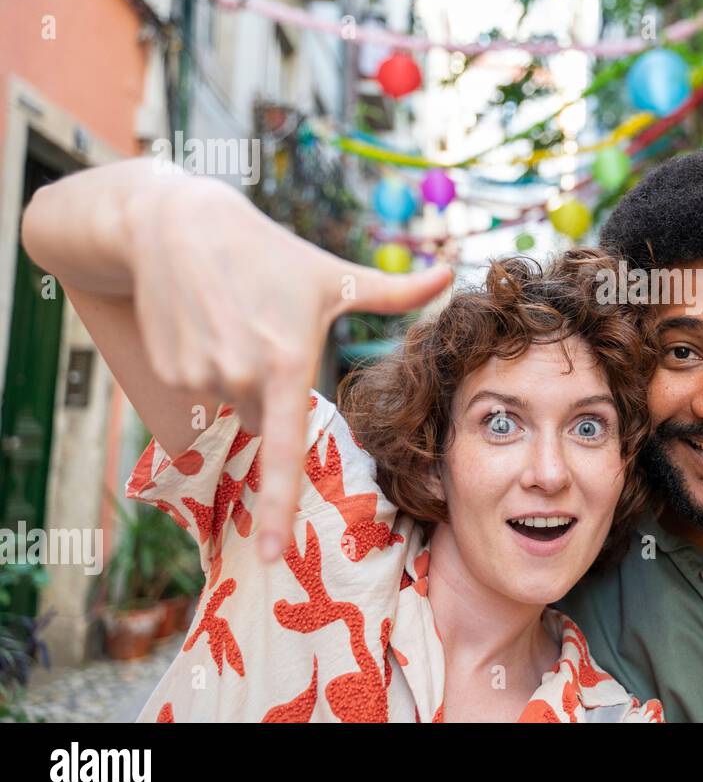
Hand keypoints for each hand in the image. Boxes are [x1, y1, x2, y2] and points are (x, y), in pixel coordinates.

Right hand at [124, 178, 451, 560]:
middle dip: (274, 392)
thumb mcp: (332, 275)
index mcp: (287, 365)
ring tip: (236, 320)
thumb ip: (394, 292)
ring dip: (240, 379)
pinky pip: (202, 393)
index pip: (285, 453)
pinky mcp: (169, 373)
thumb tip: (453, 275)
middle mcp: (240, 378)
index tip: (276, 555)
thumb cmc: (268, 252)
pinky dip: (208, 369)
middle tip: (268, 333)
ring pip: (233, 405)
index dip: (279, 510)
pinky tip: (206, 324)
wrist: (176, 226)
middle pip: (267, 420)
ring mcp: (199, 378)